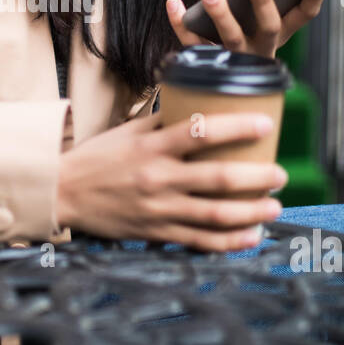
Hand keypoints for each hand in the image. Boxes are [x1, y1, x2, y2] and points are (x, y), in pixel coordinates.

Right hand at [56, 111, 288, 250]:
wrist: (63, 193)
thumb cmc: (99, 157)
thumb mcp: (129, 131)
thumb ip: (165, 121)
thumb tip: (203, 103)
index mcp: (152, 146)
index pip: (201, 132)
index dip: (238, 127)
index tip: (266, 123)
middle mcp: (158, 178)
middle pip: (218, 178)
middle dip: (257, 177)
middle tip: (280, 173)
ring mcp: (158, 209)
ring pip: (215, 214)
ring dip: (252, 211)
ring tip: (275, 205)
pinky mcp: (156, 233)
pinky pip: (200, 240)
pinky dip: (230, 241)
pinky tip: (252, 236)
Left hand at [165, 0, 332, 58]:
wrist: (209, 78)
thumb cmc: (232, 27)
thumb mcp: (240, 3)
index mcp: (279, 31)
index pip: (305, 13)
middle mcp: (261, 48)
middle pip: (268, 26)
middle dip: (263, 1)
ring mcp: (234, 59)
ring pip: (230, 38)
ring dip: (219, 11)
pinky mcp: (205, 63)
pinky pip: (192, 42)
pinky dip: (181, 22)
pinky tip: (173, 1)